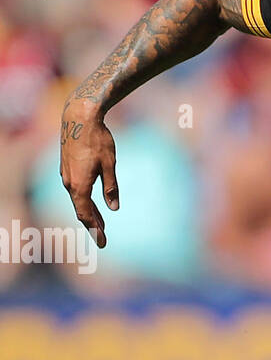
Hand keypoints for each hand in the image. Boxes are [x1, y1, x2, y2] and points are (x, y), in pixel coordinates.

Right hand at [59, 99, 117, 248]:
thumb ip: (111, 187)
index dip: (95, 230)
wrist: (79, 117)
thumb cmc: (97, 139)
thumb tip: (114, 207)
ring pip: (78, 200)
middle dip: (93, 226)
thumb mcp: (110, 164)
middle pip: (81, 211)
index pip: (86, 215)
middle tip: (103, 239)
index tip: (103, 242)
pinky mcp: (67, 168)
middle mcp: (69, 183)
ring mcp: (66, 175)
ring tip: (100, 224)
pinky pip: (76, 190)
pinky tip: (92, 203)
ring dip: (89, 213)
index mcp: (79, 185)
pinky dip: (84, 200)